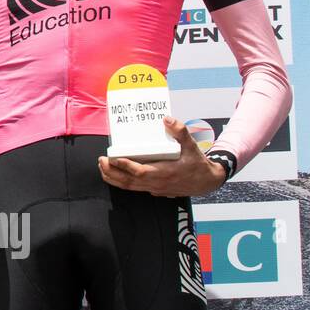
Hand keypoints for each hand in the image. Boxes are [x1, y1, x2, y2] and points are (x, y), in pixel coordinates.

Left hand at [98, 116, 226, 197]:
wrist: (207, 181)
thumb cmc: (198, 163)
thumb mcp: (192, 146)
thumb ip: (180, 132)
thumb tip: (167, 119)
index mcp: (165, 173)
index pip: (140, 172)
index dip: (125, 166)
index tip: (113, 157)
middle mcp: (157, 183)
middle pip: (129, 181)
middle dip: (113, 172)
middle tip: (101, 160)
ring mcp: (155, 188)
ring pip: (130, 187)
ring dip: (114, 178)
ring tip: (102, 167)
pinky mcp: (154, 190)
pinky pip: (134, 188)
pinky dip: (121, 182)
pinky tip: (114, 175)